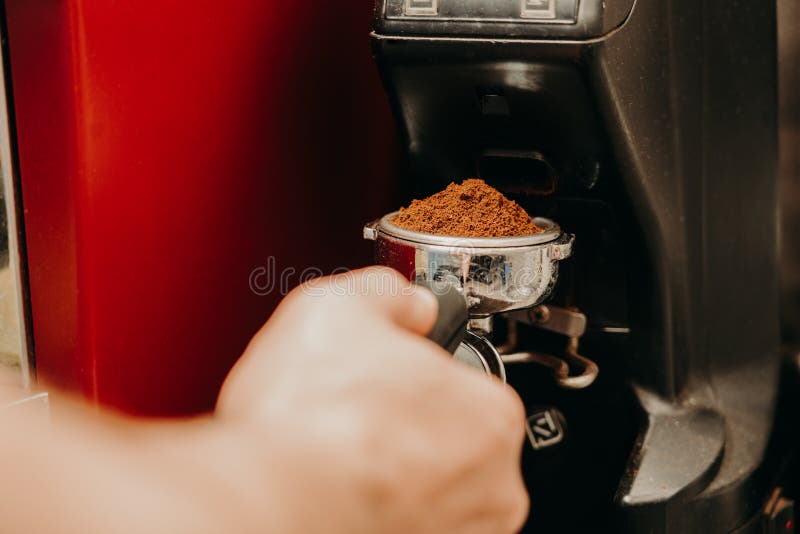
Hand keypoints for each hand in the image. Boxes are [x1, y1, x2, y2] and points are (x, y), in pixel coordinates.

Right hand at [218, 267, 528, 533]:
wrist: (268, 507)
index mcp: (490, 414)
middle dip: (410, 424)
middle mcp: (492, 485)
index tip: (390, 374)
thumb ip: (389, 293)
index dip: (420, 372)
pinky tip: (345, 490)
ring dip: (398, 471)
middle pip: (452, 437)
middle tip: (357, 415)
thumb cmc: (308, 424)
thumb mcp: (339, 307)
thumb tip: (405, 301)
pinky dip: (385, 510)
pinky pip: (411, 523)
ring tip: (343, 454)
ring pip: (432, 488)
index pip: (466, 381)